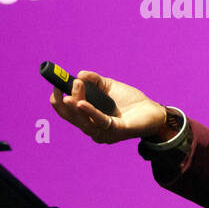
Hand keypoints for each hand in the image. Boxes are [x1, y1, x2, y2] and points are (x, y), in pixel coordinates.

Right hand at [49, 70, 167, 143]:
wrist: (153, 111)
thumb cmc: (131, 101)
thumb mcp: (109, 87)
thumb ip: (95, 81)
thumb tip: (79, 74)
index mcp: (89, 119)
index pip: (68, 114)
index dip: (58, 102)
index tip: (55, 87)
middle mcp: (94, 129)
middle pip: (73, 118)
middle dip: (66, 102)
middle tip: (65, 86)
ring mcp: (104, 133)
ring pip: (84, 122)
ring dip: (76, 105)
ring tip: (73, 91)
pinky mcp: (117, 132)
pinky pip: (100, 122)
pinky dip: (90, 112)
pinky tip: (82, 103)